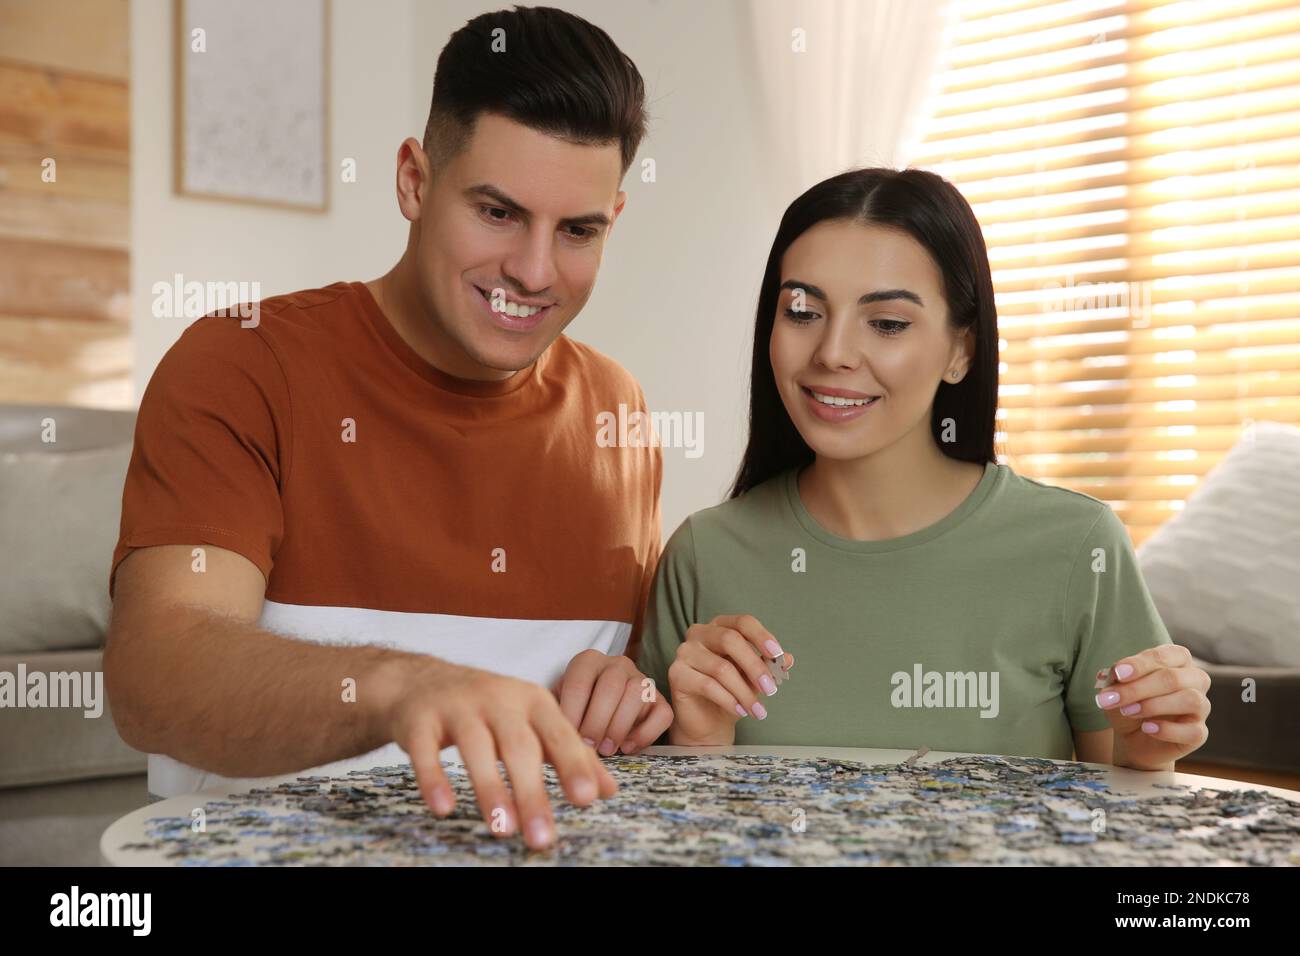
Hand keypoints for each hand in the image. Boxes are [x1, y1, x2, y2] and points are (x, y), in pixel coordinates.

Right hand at [384, 657, 617, 849]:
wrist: (421, 681)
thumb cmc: (489, 709)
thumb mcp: (532, 722)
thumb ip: (569, 754)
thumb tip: (608, 790)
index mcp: (532, 701)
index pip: (558, 734)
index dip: (572, 765)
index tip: (587, 799)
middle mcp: (498, 699)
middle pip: (519, 747)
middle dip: (532, 793)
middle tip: (542, 838)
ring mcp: (457, 707)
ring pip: (475, 748)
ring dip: (490, 790)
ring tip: (503, 830)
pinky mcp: (420, 720)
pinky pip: (425, 751)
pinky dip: (434, 778)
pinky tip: (443, 808)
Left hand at [552, 650, 673, 756]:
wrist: (599, 711)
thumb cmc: (575, 710)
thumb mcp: (559, 706)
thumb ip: (555, 716)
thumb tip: (552, 742)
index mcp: (588, 661)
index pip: (579, 682)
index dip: (572, 712)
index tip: (568, 736)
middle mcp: (617, 664)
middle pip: (611, 686)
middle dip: (597, 721)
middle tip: (589, 747)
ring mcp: (641, 679)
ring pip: (637, 694)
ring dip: (620, 726)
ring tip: (607, 749)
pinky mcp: (660, 700)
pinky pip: (661, 714)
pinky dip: (646, 734)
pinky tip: (628, 748)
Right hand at [667, 614, 792, 744]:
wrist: (708, 721)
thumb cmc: (732, 692)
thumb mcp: (754, 677)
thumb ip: (768, 665)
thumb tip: (788, 658)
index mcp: (720, 626)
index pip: (743, 622)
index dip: (762, 636)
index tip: (777, 656)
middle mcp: (699, 633)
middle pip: (730, 640)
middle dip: (755, 666)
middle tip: (771, 689)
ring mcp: (684, 652)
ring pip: (721, 668)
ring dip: (744, 691)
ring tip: (758, 710)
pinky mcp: (676, 674)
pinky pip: (708, 685)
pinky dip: (729, 700)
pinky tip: (741, 711)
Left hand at [1094, 644, 1210, 769]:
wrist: (1133, 739)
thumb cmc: (1129, 704)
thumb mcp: (1117, 690)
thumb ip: (1116, 681)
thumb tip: (1113, 675)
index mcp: (1177, 660)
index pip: (1164, 656)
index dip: (1140, 664)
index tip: (1117, 673)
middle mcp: (1195, 680)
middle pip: (1174, 678)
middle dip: (1138, 688)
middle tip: (1113, 698)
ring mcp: (1201, 707)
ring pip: (1191, 700)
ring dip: (1154, 706)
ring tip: (1128, 711)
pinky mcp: (1199, 733)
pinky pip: (1194, 731)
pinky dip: (1168, 730)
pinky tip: (1147, 728)